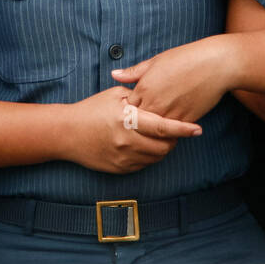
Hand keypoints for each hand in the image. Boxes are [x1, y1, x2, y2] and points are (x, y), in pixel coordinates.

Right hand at [63, 86, 201, 173]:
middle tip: (177, 131)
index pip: (163, 127)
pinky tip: (146, 146)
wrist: (67, 133)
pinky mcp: (119, 168)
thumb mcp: (114, 95)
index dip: (183, 129)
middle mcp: (127, 141)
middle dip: (175, 139)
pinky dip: (150, 156)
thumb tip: (158, 95)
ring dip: (163, 149)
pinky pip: (144, 165)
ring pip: (156, 157)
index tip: (197, 129)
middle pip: (164, 146)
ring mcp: (123, 157)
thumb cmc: (91, 110)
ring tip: (161, 137)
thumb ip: (138, 96)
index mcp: (127, 119)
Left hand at [112, 34, 237, 122]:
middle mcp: (154, 103)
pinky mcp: (185, 121)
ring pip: (154, 132)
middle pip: (138, 123)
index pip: (127, 109)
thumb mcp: (156, 61)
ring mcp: (170, 114)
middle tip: (137, 127)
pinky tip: (168, 131)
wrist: (214, 64)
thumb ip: (134, 72)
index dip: (128, 111)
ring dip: (152, 133)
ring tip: (152, 132)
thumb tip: (114, 75)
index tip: (131, 112)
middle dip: (137, 126)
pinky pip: (172, 133)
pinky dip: (169, 134)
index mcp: (144, 88)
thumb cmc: (185, 58)